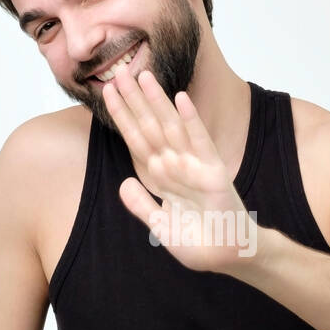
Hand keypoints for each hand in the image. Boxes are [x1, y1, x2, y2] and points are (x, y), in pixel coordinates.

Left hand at [102, 66, 259, 274]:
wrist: (223, 256)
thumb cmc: (196, 243)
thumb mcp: (160, 225)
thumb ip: (141, 205)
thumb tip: (123, 184)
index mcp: (161, 176)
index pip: (136, 140)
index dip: (122, 117)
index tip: (106, 94)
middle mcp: (175, 165)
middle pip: (150, 126)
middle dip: (134, 101)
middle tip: (120, 72)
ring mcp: (193, 165)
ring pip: (171, 126)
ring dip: (158, 101)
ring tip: (144, 75)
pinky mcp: (212, 170)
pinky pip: (200, 141)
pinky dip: (191, 120)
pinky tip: (181, 99)